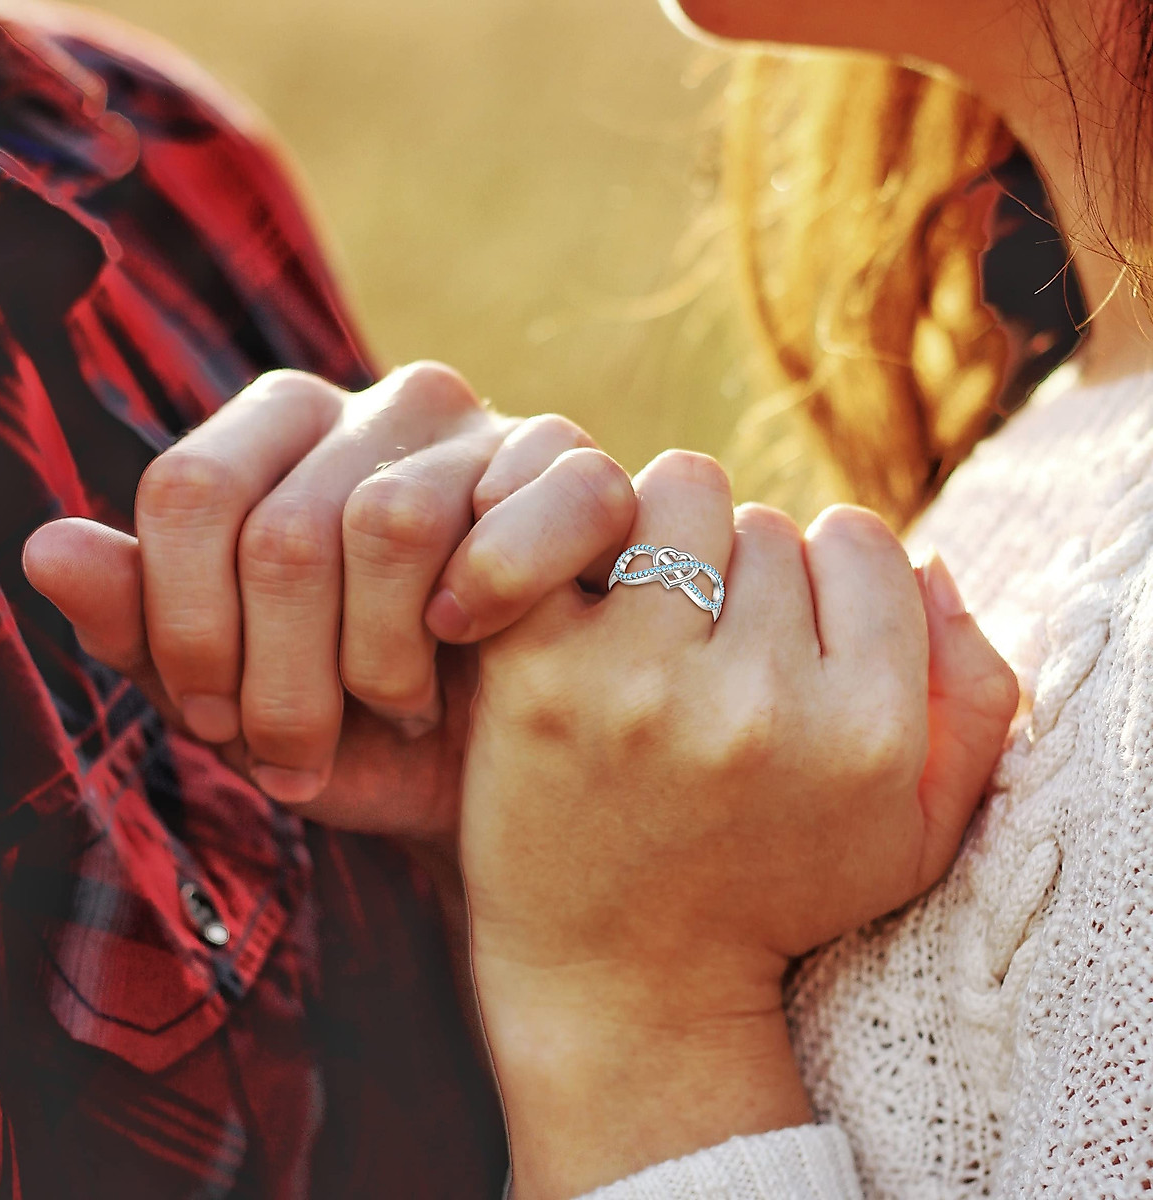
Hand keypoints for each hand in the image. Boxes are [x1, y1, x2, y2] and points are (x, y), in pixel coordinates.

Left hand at [22, 365, 634, 839]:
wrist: (488, 772)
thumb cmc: (353, 730)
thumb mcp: (234, 699)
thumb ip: (142, 625)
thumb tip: (47, 548)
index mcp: (284, 428)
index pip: (190, 488)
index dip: (186, 627)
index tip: (211, 722)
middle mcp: (383, 404)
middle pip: (285, 526)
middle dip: (283, 679)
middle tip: (301, 755)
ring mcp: (486, 428)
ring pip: (389, 522)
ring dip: (382, 660)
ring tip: (398, 711)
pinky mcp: (577, 470)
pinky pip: (531, 506)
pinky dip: (493, 593)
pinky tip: (475, 640)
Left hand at [460, 450, 1018, 1195]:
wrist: (625, 983)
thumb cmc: (777, 894)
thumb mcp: (917, 830)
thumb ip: (973, 695)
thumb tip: (934, 564)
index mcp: (866, 730)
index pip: (863, 543)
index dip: (826, 579)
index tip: (791, 632)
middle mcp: (760, 701)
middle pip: (766, 523)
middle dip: (743, 574)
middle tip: (710, 645)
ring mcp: (644, 682)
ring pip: (679, 498)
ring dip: (669, 541)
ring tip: (650, 616)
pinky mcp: (542, 673)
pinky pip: (576, 527)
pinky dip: (581, 547)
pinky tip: (581, 607)